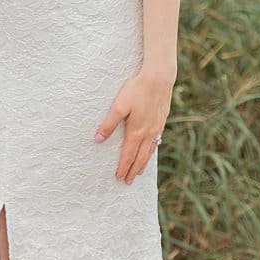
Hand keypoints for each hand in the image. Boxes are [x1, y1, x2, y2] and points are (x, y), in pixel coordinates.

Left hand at [94, 67, 173, 182]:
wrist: (159, 78)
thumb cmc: (137, 90)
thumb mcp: (118, 106)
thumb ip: (108, 124)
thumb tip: (97, 140)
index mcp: (136, 132)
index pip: (128, 155)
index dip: (123, 167)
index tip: (119, 178)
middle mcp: (149, 133)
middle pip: (140, 157)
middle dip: (133, 170)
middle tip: (128, 181)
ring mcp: (157, 127)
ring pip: (150, 151)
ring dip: (143, 163)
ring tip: (139, 172)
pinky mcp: (162, 120)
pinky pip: (157, 141)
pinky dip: (151, 150)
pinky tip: (150, 150)